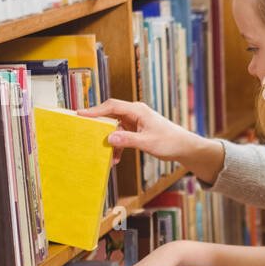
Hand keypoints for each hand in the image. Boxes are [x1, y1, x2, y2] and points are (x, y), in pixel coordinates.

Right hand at [77, 98, 192, 167]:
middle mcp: (135, 113)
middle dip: (99, 126)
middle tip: (86, 133)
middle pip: (110, 115)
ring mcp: (135, 122)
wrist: (183, 147)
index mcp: (137, 110)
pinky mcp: (137, 130)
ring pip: (115, 128)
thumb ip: (127, 140)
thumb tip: (109, 138)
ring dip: (110, 141)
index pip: (112, 106)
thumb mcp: (147, 142)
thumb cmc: (169, 141)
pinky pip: (122, 136)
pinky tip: (116, 158)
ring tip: (106, 154)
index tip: (80, 114)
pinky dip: (118, 146)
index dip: (95, 110)